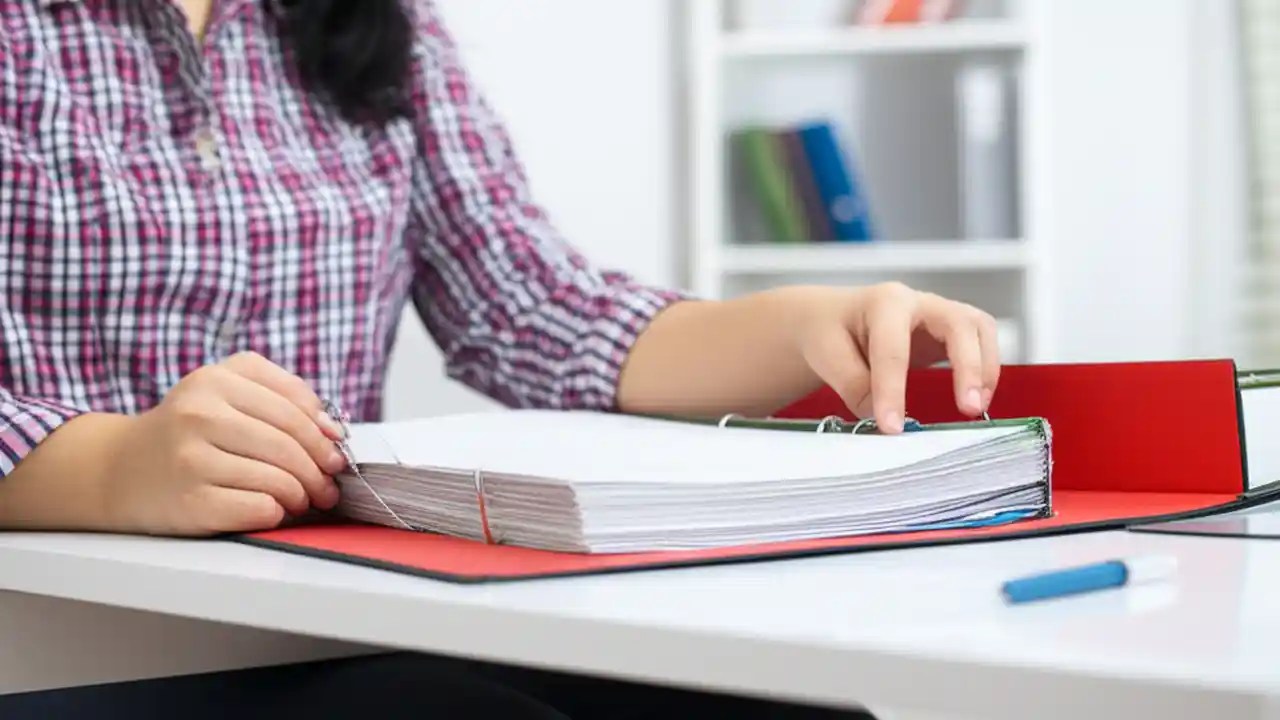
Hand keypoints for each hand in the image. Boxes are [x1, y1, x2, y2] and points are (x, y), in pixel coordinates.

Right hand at [100, 352, 347, 535]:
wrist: (119, 470)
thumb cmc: (188, 432)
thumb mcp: (223, 393)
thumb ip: (279, 399)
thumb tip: (332, 433)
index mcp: (214, 379)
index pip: (294, 405)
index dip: (325, 433)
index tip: (337, 451)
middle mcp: (199, 414)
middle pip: (290, 444)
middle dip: (320, 470)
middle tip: (329, 486)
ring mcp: (191, 458)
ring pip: (279, 479)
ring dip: (302, 495)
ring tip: (303, 500)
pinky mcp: (189, 502)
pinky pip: (260, 507)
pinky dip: (276, 512)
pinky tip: (272, 510)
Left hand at [794, 282, 999, 432]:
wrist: (831, 318)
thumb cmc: (828, 331)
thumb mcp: (826, 355)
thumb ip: (853, 385)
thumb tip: (884, 416)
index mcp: (884, 302)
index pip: (893, 349)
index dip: (893, 390)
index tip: (892, 427)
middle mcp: (918, 302)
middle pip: (958, 324)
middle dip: (967, 366)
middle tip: (968, 409)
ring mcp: (939, 313)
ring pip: (979, 328)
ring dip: (985, 367)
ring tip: (976, 407)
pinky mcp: (950, 331)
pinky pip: (980, 341)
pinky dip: (986, 369)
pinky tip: (976, 399)